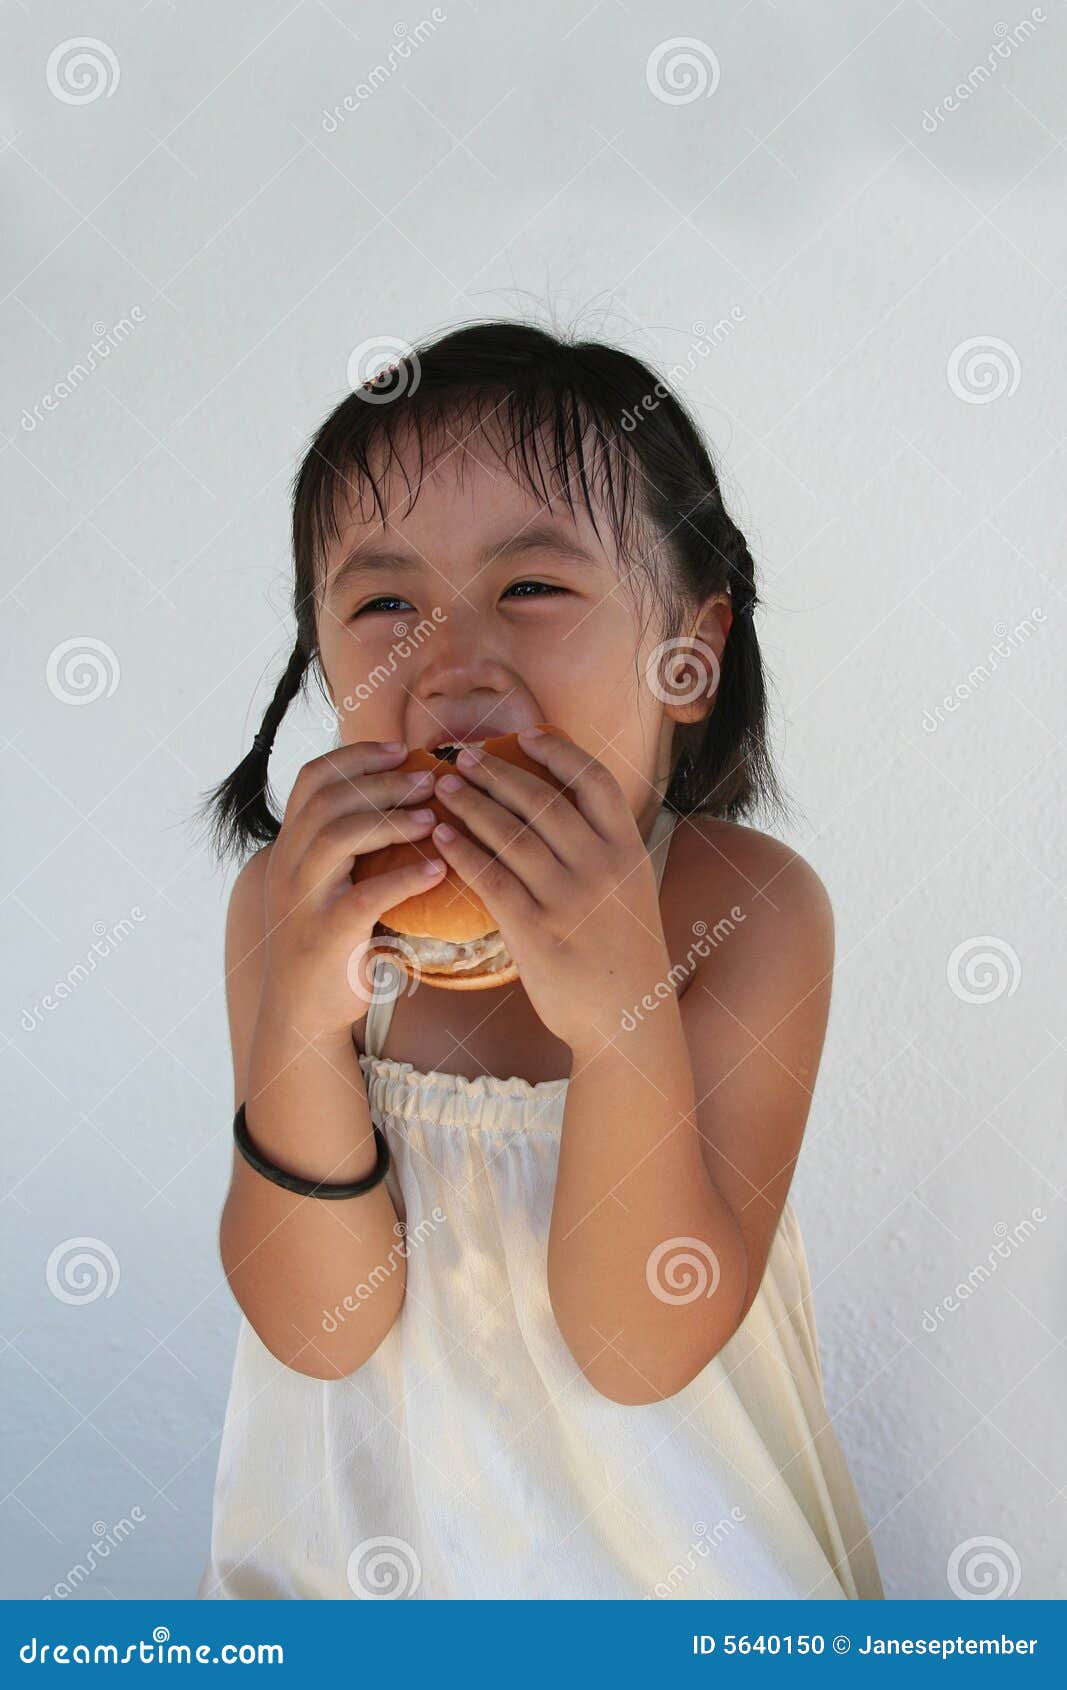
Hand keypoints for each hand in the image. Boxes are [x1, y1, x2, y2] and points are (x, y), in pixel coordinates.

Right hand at [260, 740, 446, 1041]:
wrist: (299, 1014)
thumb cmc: (329, 944)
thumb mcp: (327, 885)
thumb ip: (348, 846)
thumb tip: (401, 799)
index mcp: (289, 847)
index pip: (312, 779)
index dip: (356, 756)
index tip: (402, 750)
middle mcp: (288, 866)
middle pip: (328, 800)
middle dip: (382, 782)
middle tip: (431, 780)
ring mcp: (302, 900)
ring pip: (337, 838)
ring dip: (391, 820)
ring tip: (434, 817)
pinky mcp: (325, 936)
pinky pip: (364, 896)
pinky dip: (404, 878)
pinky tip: (438, 869)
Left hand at [430, 729, 670, 1052]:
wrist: (627, 1021)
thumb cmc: (623, 953)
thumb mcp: (629, 889)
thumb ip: (601, 848)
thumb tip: (557, 805)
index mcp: (628, 850)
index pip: (593, 780)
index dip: (557, 752)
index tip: (523, 736)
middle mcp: (601, 867)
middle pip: (541, 800)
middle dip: (496, 772)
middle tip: (460, 757)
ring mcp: (568, 899)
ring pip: (510, 834)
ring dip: (470, 804)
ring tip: (441, 788)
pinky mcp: (536, 931)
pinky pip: (490, 879)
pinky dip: (463, 852)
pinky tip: (442, 837)